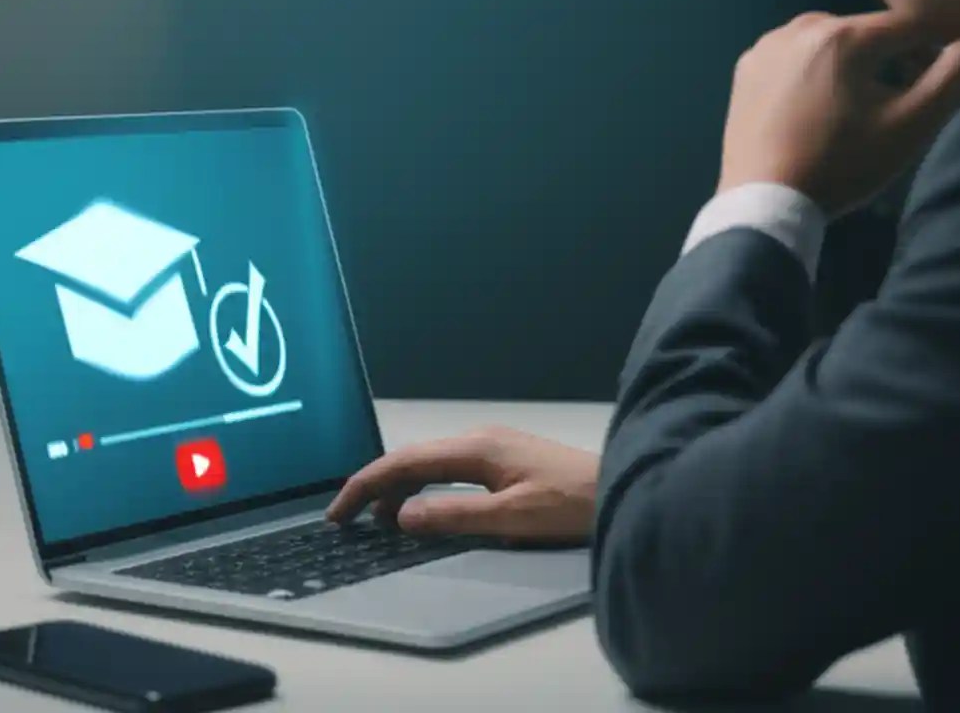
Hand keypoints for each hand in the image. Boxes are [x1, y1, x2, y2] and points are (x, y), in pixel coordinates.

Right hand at [325, 427, 598, 543]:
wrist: (620, 488)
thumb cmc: (571, 505)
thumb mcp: (510, 518)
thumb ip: (454, 516)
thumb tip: (401, 515)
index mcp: (475, 448)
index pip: (404, 462)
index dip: (366, 485)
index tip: (339, 512)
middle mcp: (478, 438)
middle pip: (411, 457)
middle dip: (375, 485)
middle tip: (347, 518)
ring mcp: (491, 446)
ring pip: (429, 462)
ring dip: (400, 488)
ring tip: (379, 520)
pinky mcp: (503, 459)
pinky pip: (448, 469)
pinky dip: (424, 487)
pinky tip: (422, 509)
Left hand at [718, 11, 959, 216]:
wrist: (764, 205)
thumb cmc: (841, 167)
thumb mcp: (912, 123)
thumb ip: (957, 71)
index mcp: (841, 35)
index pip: (912, 26)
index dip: (934, 51)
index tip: (932, 86)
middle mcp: (798, 28)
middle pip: (869, 33)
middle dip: (892, 60)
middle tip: (897, 104)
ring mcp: (765, 48)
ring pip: (832, 44)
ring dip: (854, 67)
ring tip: (857, 113)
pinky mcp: (745, 70)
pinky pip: (796, 60)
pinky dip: (815, 76)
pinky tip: (818, 114)